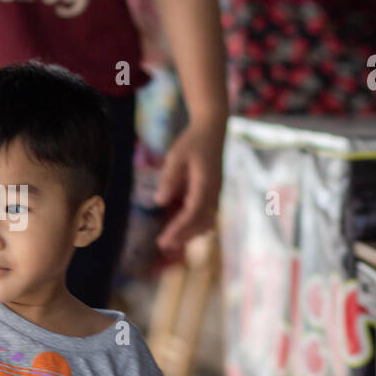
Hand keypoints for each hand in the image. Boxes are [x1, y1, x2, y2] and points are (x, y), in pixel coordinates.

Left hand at [152, 125, 222, 256]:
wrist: (212, 130)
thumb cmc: (192, 142)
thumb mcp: (175, 157)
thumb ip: (169, 179)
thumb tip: (160, 201)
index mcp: (206, 184)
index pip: (192, 213)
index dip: (178, 229)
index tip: (164, 239)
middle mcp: (214, 192)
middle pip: (200, 222)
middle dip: (182, 235)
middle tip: (163, 245)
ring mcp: (216, 193)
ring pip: (206, 221)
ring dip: (189, 233)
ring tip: (171, 242)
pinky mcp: (213, 193)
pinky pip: (206, 214)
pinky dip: (195, 225)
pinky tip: (181, 230)